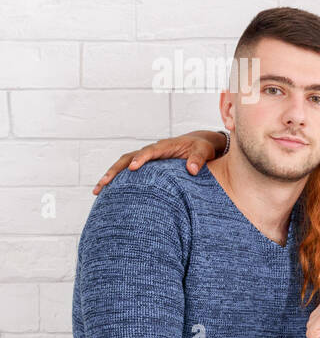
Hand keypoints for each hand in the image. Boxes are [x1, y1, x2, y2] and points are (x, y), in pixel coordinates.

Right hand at [92, 130, 224, 194]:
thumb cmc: (201, 147)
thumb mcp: (203, 151)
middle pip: (128, 158)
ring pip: (123, 165)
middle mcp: (150, 151)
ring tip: (97, 191)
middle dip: (115, 170)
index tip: (133, 168)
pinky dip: (117, 180)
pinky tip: (108, 193)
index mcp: (164, 146)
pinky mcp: (145, 166)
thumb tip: (192, 170)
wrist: (197, 144)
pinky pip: (127, 172)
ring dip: (110, 176)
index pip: (149, 151)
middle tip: (104, 183)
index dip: (141, 159)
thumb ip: (198, 159)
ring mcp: (145, 158)